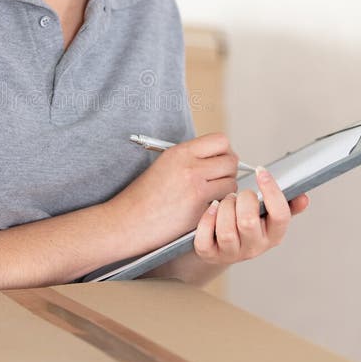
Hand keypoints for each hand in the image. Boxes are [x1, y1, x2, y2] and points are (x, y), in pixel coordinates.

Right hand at [112, 133, 238, 244]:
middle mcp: (190, 166)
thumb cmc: (143, 196)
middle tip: (217, 179)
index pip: (221, 141)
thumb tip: (217, 157)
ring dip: (225, 189)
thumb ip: (191, 157)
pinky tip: (203, 208)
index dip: (224, 151)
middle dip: (228, 170)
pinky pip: (223, 203)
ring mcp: (196, 188)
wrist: (128, 220)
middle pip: (231, 160)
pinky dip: (218, 205)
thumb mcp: (164, 164)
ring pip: (232, 183)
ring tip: (209, 195)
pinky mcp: (200, 209)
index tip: (218, 160)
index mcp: (180, 152)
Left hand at [193, 166, 309, 264]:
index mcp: (274, 235)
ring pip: (227, 230)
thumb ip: (286, 205)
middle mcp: (254, 247)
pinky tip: (211, 209)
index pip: (280, 215)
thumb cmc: (247, 224)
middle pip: (248, 222)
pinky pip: (205, 239)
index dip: (272, 191)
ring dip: (224, 208)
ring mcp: (231, 253)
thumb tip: (303, 198)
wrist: (222, 246)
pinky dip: (207, 220)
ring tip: (226, 201)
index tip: (261, 171)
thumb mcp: (269, 216)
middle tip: (239, 194)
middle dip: (242, 199)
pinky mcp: (210, 254)